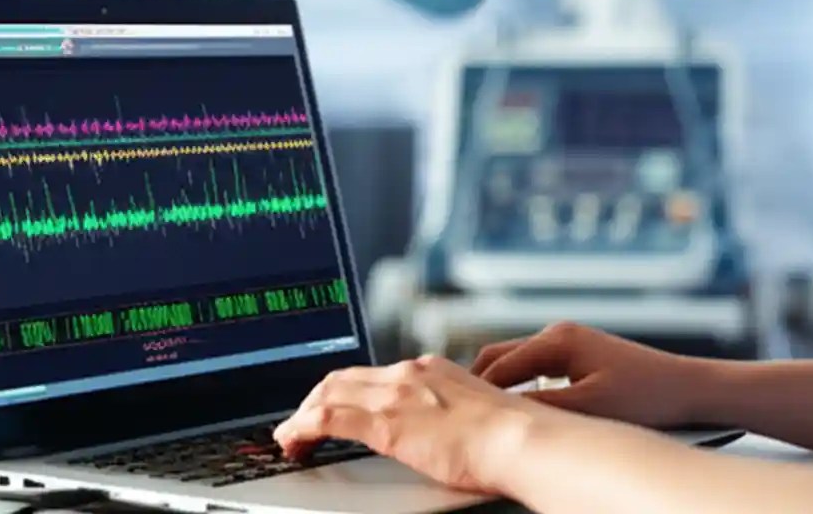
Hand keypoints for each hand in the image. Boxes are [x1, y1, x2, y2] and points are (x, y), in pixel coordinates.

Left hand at [272, 354, 573, 492]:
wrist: (521, 439)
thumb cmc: (511, 437)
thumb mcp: (473, 414)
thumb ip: (448, 414)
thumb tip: (442, 432)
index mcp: (430, 370)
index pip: (373, 374)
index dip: (343, 391)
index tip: (332, 407)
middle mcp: (408, 374)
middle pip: (342, 379)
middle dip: (315, 400)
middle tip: (301, 424)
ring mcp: (395, 395)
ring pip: (328, 394)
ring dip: (303, 415)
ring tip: (291, 438)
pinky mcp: (386, 422)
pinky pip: (327, 419)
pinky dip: (301, 428)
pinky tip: (293, 443)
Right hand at [471, 321, 708, 426]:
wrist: (689, 387)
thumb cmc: (647, 396)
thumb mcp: (591, 407)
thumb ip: (544, 410)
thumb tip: (502, 415)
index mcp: (557, 340)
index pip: (496, 366)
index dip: (470, 391)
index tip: (448, 413)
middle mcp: (558, 334)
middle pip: (497, 357)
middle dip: (473, 384)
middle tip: (451, 413)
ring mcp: (568, 343)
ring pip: (514, 363)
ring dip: (495, 386)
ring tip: (475, 414)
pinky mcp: (578, 356)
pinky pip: (532, 369)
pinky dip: (516, 387)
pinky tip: (513, 411)